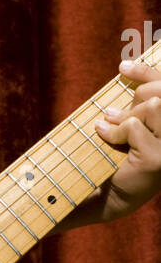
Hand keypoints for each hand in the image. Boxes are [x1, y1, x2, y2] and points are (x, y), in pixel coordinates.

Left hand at [93, 58, 160, 219]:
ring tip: (112, 127)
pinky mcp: (156, 159)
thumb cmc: (121, 156)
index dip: (148, 73)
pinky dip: (115, 131)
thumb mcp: (132, 122)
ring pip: (152, 107)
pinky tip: (106, 137)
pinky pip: (134, 127)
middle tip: (114, 115)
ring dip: (126, 116)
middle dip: (135, 99)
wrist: (111, 195)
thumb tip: (126, 66)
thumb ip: (139, 100)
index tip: (122, 67)